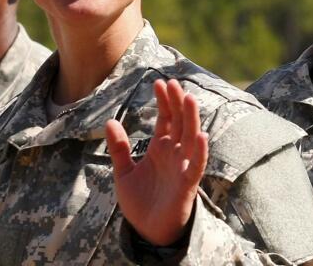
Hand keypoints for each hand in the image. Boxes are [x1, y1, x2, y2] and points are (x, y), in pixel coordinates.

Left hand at [106, 79, 208, 246]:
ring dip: (191, 119)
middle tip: (173, 82)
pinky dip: (201, 151)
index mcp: (160, 149)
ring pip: (191, 138)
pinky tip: (202, 136)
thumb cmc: (140, 202)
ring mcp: (183, 167)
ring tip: (188, 98)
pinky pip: (197, 166)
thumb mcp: (123, 173)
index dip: (164, 101)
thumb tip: (110, 121)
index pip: (166, 119)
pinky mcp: (187, 184)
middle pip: (179, 122)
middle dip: (177, 103)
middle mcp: (174, 154)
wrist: (148, 231)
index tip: (159, 82)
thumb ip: (119, 148)